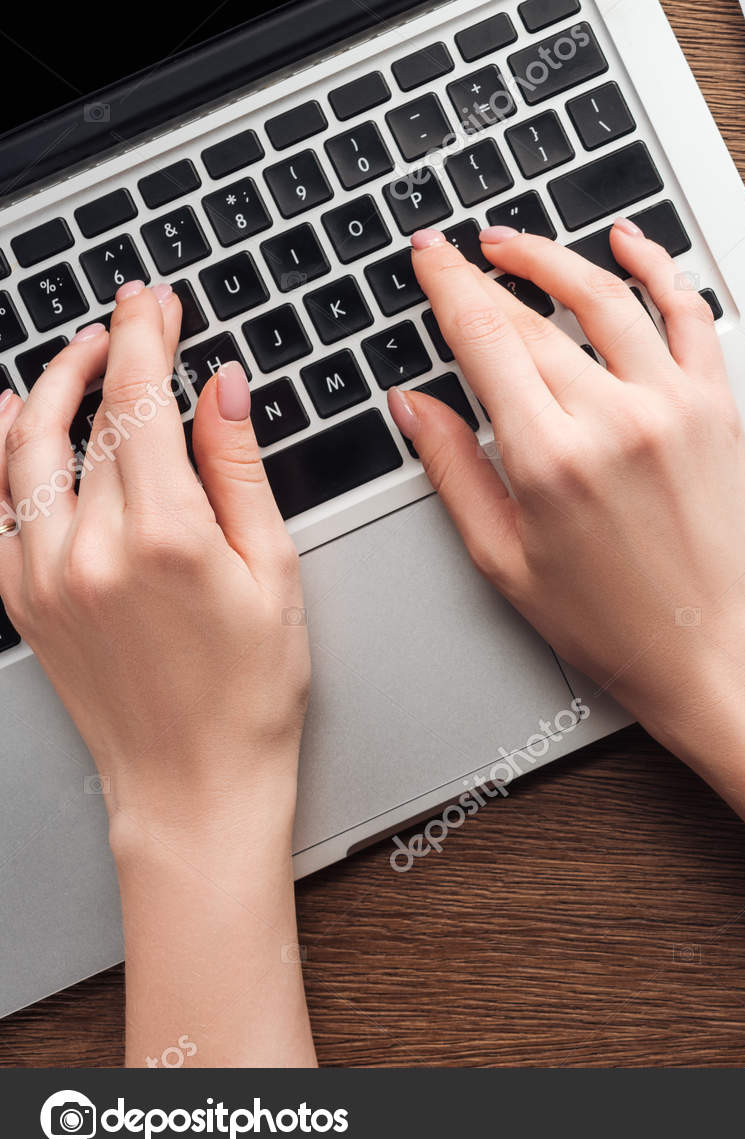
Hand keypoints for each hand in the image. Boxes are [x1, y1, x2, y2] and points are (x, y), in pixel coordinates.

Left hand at [0, 283, 308, 858]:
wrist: (193, 785)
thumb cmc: (249, 693)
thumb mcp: (274, 573)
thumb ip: (240, 471)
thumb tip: (225, 392)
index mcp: (164, 537)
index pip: (140, 403)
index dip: (146, 338)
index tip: (155, 303)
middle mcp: (89, 549)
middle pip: (87, 417)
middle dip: (110, 352)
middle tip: (133, 315)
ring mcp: (43, 574)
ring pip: (25, 449)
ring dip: (49, 389)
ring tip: (78, 357)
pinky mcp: (21, 599)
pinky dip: (2, 452)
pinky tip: (16, 422)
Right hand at [390, 221, 744, 738]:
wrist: (713, 648)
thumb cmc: (614, 623)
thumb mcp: (505, 561)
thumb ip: (453, 471)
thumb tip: (412, 405)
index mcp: (552, 459)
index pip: (486, 338)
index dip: (447, 284)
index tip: (428, 256)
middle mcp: (616, 420)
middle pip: (535, 317)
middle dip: (486, 274)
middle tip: (457, 254)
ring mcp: (673, 405)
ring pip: (607, 295)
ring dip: (554, 256)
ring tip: (516, 244)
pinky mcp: (716, 406)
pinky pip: (688, 312)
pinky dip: (657, 267)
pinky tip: (626, 242)